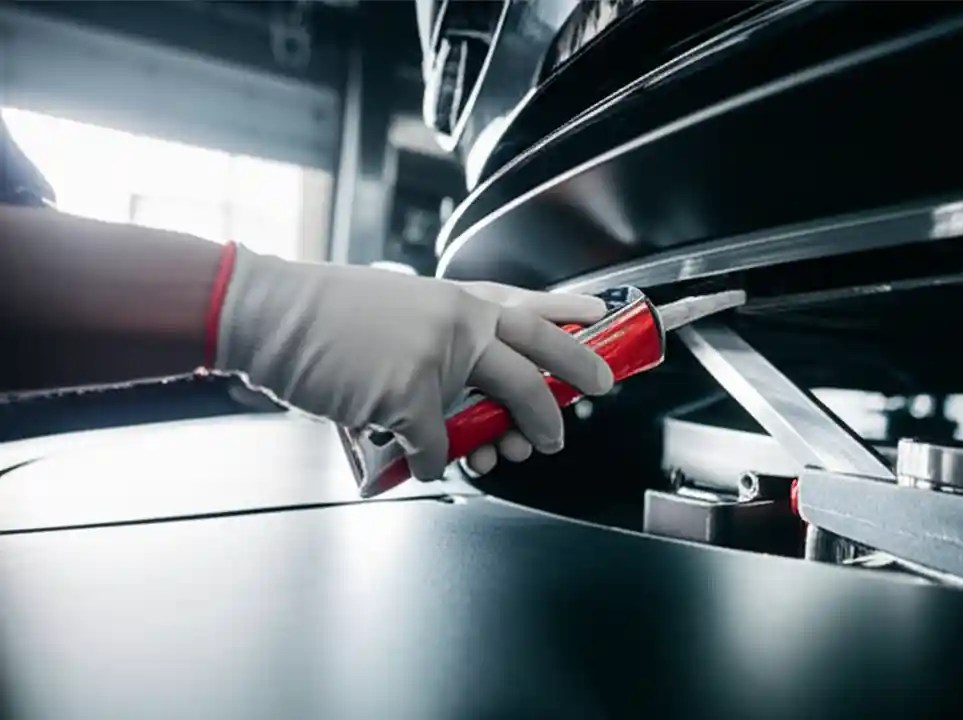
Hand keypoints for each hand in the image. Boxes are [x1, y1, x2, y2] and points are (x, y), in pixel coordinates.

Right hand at [214, 247, 613, 479]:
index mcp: (455, 298)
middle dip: (566, 393)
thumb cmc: (324, 316)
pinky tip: (426, 461)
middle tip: (579, 412)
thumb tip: (471, 387)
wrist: (270, 315)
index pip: (530, 305)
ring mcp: (439, 359)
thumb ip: (440, 340)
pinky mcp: (410, 397)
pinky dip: (432, 462)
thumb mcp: (397, 307)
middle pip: (538, 360)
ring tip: (512, 451)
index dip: (571, 314)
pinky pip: (439, 448)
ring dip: (512, 439)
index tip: (604, 319)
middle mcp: (458, 323)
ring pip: (502, 410)